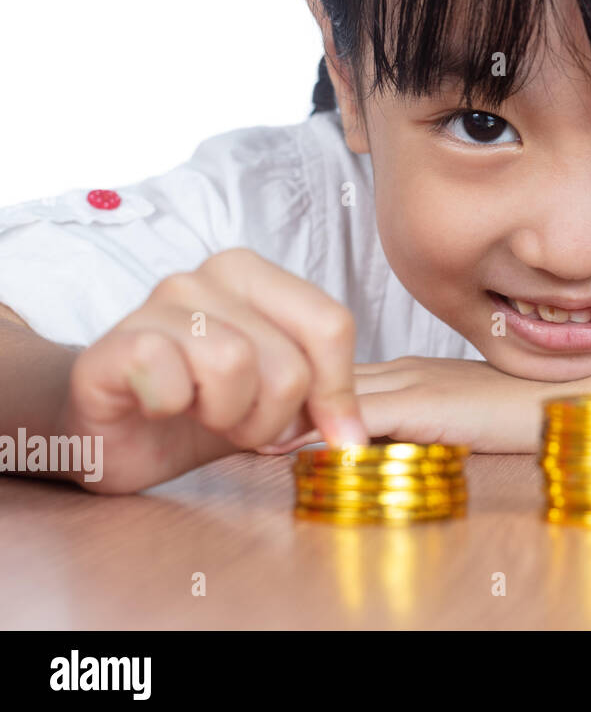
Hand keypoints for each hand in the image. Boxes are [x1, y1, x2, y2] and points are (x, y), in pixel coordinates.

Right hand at [59, 247, 368, 493]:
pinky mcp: (116, 343)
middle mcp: (209, 275)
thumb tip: (353, 436)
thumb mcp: (279, 398)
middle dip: (275, 417)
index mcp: (256, 276)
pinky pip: (173, 380)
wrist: (115, 433)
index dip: (337, 393)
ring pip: (235, 365)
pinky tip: (159, 408)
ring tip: (203, 414)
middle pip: (290, 361)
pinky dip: (172, 409)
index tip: (333, 434)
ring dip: (226, 416)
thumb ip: (323, 397)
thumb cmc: (201, 409)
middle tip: (242, 424)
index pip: (331, 324)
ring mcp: (159, 302)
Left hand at [255, 356, 546, 454]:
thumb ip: (421, 424)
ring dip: (287, 415)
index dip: (295, 389)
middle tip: (227, 416)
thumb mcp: (462, 416)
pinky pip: (364, 416)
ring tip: (240, 436)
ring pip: (334, 393)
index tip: (252, 408)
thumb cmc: (526, 411)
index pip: (336, 374)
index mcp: (410, 369)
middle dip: (278, 397)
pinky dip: (323, 430)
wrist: (572, 397)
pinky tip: (290, 447)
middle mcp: (405, 368)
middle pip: (323, 376)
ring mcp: (415, 382)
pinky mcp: (428, 403)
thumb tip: (380, 448)